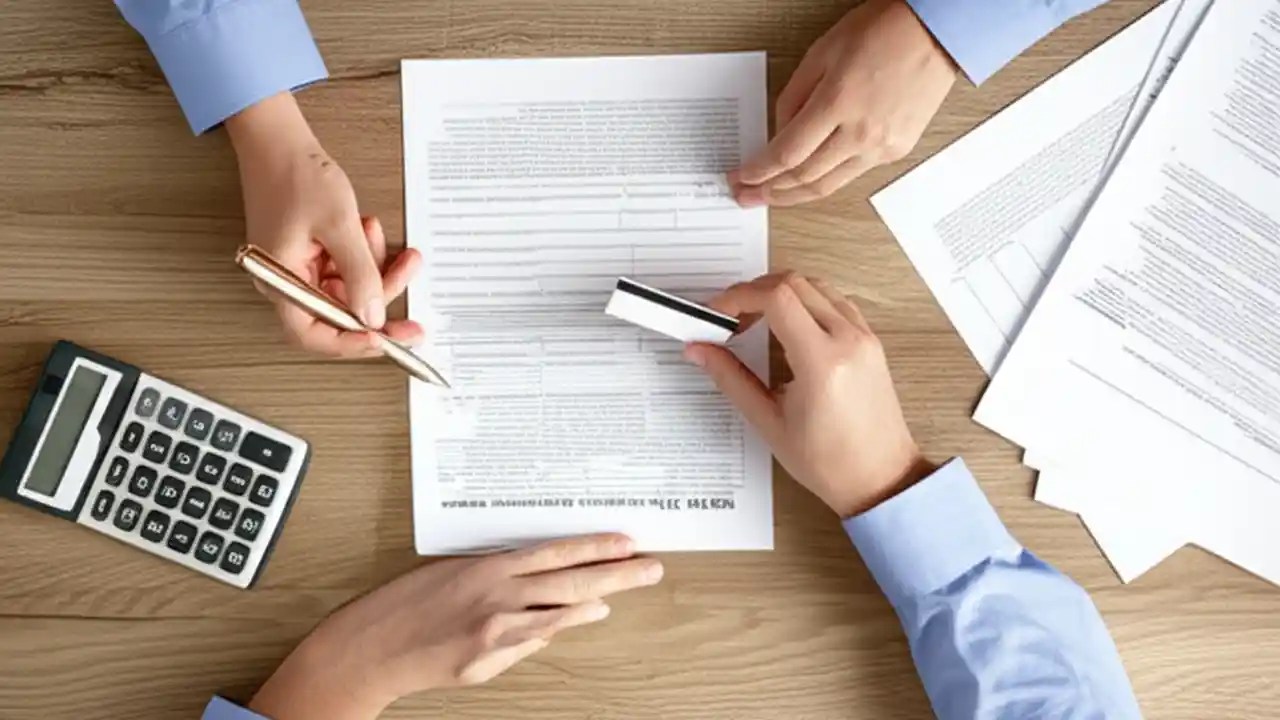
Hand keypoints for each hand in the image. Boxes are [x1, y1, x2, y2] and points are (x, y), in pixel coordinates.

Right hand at [226, 92, 424, 356]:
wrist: (280, 138)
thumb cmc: (296, 175)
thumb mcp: (339, 226)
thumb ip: (359, 275)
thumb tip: (374, 317)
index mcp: (280, 281)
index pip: (312, 335)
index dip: (350, 345)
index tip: (386, 341)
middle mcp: (286, 281)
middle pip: (338, 313)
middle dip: (378, 301)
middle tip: (414, 312)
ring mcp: (300, 268)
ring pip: (349, 289)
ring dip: (375, 269)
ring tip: (381, 237)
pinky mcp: (312, 254)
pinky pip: (347, 268)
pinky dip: (365, 254)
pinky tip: (367, 228)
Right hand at [248, 534, 662, 719]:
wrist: (370, 647)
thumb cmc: (406, 607)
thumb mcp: (455, 576)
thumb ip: (503, 581)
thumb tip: (545, 589)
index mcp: (488, 567)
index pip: (556, 551)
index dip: (595, 545)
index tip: (626, 540)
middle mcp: (497, 593)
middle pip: (571, 579)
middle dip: (617, 572)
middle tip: (650, 566)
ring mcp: (495, 628)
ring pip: (560, 609)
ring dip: (598, 598)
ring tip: (627, 587)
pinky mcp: (487, 656)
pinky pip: (534, 639)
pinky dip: (561, 625)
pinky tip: (585, 616)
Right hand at [685, 273, 934, 517]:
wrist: (881, 478)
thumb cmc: (832, 462)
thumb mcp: (769, 422)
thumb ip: (731, 379)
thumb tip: (701, 351)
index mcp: (822, 362)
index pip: (776, 298)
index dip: (738, 297)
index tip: (719, 314)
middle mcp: (849, 341)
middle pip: (794, 283)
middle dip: (754, 291)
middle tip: (731, 318)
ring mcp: (865, 338)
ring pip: (816, 286)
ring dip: (781, 292)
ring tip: (755, 321)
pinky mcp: (871, 342)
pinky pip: (836, 302)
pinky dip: (806, 301)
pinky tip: (788, 327)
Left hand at [729, 0, 956, 205]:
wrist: (936, 32)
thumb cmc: (882, 31)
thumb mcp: (822, 53)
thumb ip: (794, 97)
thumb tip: (779, 133)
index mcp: (838, 103)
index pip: (787, 154)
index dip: (759, 171)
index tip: (741, 178)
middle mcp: (862, 132)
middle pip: (805, 177)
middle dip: (770, 191)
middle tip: (747, 195)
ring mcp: (883, 146)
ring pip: (829, 185)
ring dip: (795, 196)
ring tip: (772, 197)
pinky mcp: (897, 150)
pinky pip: (853, 173)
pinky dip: (826, 179)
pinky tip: (810, 179)